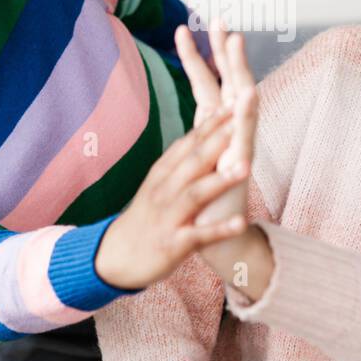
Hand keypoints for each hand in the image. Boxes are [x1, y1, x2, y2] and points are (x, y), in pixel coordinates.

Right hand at [95, 108, 248, 290]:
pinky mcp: (173, 244)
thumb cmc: (146, 216)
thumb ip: (180, 160)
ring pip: (196, 194)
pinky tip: (240, 224)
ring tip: (245, 168)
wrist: (115, 257)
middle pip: (193, 162)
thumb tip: (203, 131)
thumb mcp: (158, 183)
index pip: (189, 143)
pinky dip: (220, 229)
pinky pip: (199, 236)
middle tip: (240, 121)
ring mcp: (169, 217)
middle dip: (217, 141)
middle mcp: (165, 190)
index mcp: (163, 173)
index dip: (210, 123)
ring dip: (221, 181)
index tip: (232, 103)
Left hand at [174, 19, 257, 229]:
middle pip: (228, 80)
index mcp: (215, 127)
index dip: (195, 56)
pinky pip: (247, 132)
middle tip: (220, 19)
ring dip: (240, 69)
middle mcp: (231, 131)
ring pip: (242, 98)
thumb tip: (195, 107)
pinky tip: (246, 93)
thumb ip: (198, 133)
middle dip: (223, 50)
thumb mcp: (197, 159)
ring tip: (237, 42)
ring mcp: (240, 144)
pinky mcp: (244, 162)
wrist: (220, 238)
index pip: (206, 82)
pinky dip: (247, 112)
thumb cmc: (206, 199)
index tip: (180, 27)